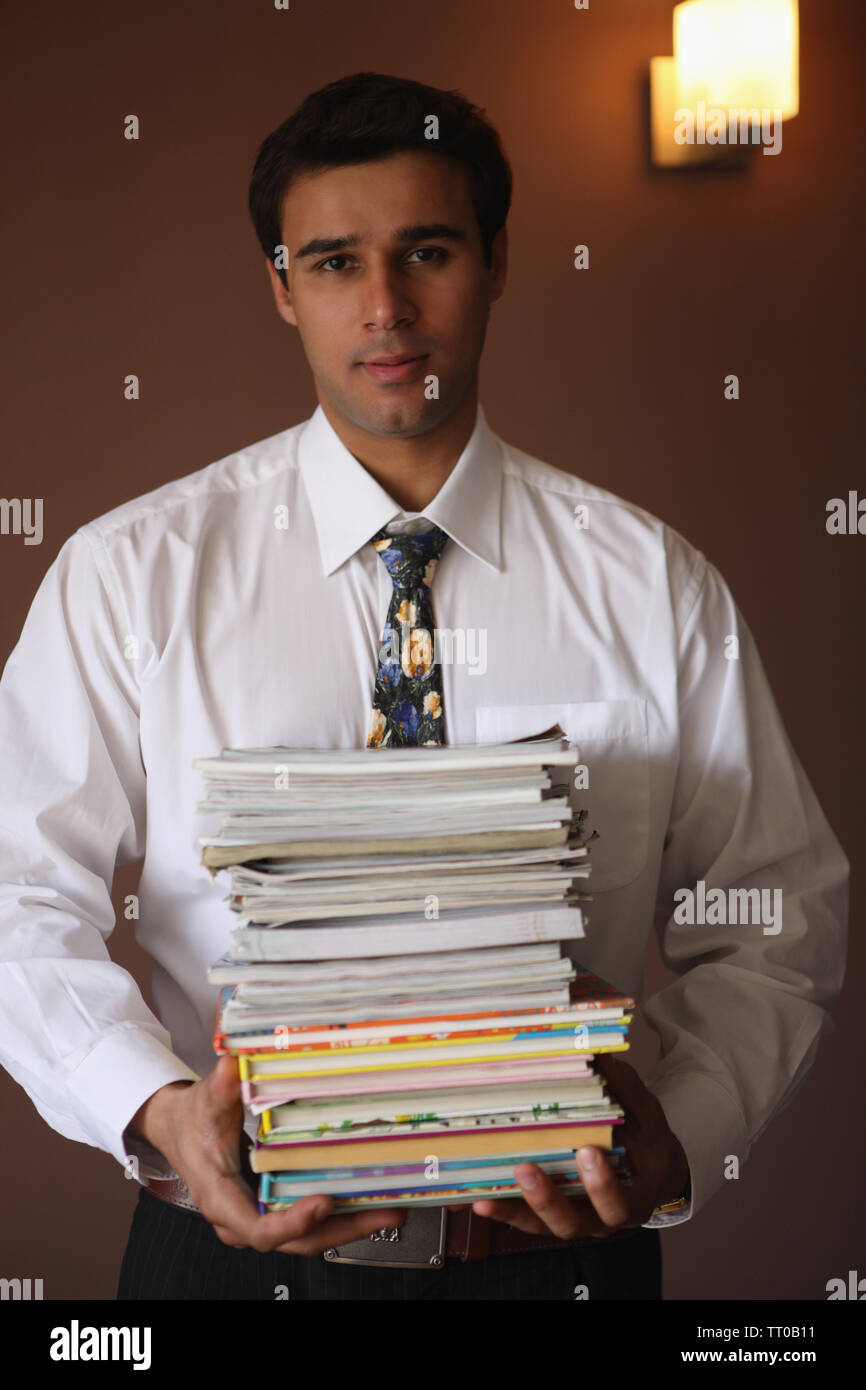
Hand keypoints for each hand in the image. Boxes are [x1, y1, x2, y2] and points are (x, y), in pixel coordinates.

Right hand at [129, 1055, 404, 1254]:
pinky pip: (308, 1224)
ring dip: (348, 1227)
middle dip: (342, 1230)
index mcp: (222, 1199)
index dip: (292, 1222)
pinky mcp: (272, 1210)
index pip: (258, 1228)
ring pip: (307, 1237)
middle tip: (384, 1213)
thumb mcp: (205, 1101)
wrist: (178, 1130)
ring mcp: (258, 1218)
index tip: (323, 1204)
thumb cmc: (192, 1121)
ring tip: (389, 1210)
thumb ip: (220, 1086)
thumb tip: (231, 1064)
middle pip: (295, 1240)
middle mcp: (241, 1219)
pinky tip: (369, 1201)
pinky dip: (339, 1217)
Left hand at [464, 1055, 688, 1239]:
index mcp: (632, 1199)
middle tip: (527, 1168)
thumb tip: (598, 1052)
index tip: (586, 1151)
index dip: (602, 1185)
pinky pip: (524, 1218)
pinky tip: (478, 1199)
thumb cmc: (647, 1144)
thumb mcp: (647, 1117)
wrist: (652, 1174)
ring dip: (515, 1207)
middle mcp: (600, 1218)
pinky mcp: (549, 1215)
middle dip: (548, 1198)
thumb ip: (626, 1090)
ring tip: (488, 1193)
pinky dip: (502, 1209)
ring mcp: (573, 1218)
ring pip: (543, 1225)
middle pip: (573, 1223)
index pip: (619, 1203)